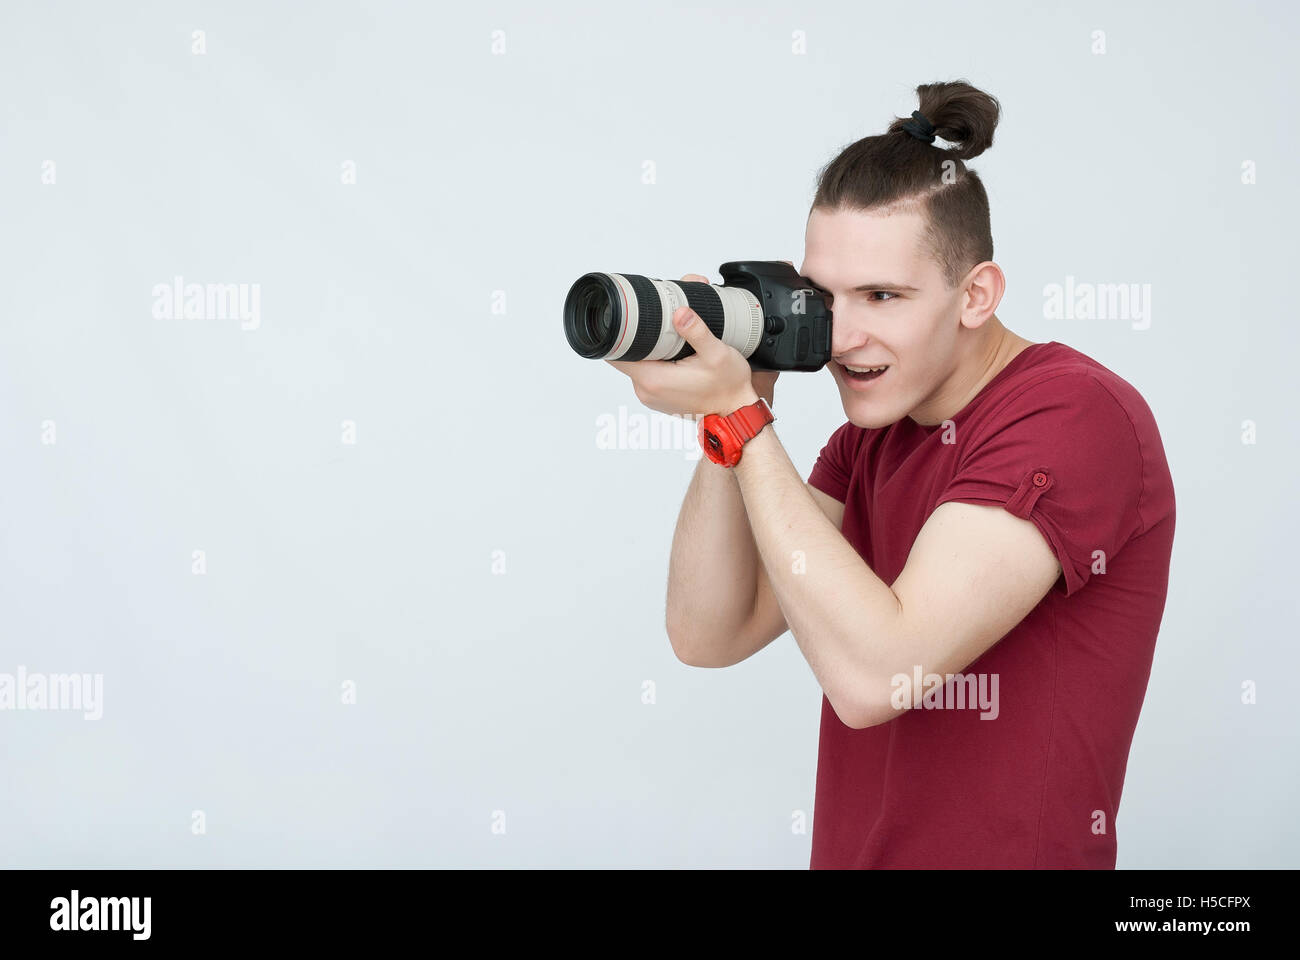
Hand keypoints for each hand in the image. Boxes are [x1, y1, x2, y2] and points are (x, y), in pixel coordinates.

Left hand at [606, 272, 759, 416]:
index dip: (620, 333)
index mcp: (653, 379)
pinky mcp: (657, 397)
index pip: (616, 353)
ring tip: (671, 339)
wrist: (735, 413)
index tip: (632, 319)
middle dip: (639, 336)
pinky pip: (647, 374)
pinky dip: (656, 362)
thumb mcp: (717, 354)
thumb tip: (680, 311)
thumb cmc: (728, 387)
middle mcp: (646, 391)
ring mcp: (650, 396)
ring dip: (649, 349)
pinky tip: (674, 355)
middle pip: (627, 355)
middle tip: (660, 323)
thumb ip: (697, 331)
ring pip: (638, 364)